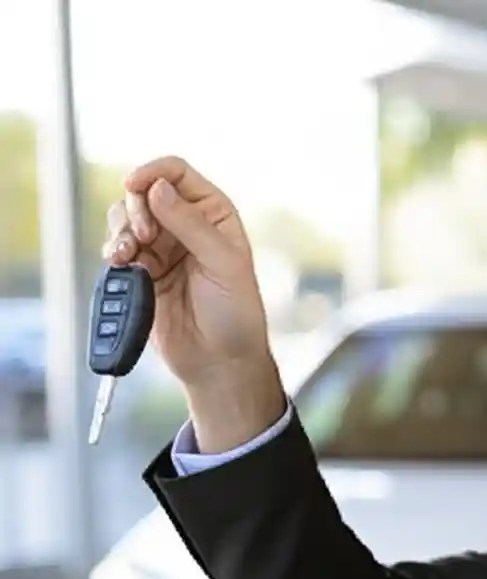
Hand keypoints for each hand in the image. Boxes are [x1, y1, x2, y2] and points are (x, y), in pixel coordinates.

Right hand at [104, 156, 284, 451]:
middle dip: (135, 209)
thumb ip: (191, 224)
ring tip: (129, 255)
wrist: (218, 359)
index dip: (153, 172)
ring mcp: (162, 247)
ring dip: (120, 232)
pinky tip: (122, 265)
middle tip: (144, 237)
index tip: (135, 184)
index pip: (178, 174)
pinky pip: (117, 248)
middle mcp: (187, 225)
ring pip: (125, 219)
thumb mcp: (224, 264)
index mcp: (214, 214)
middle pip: (144, 192)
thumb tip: (158, 188)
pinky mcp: (142, 270)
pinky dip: (113, 251)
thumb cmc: (235, 313)